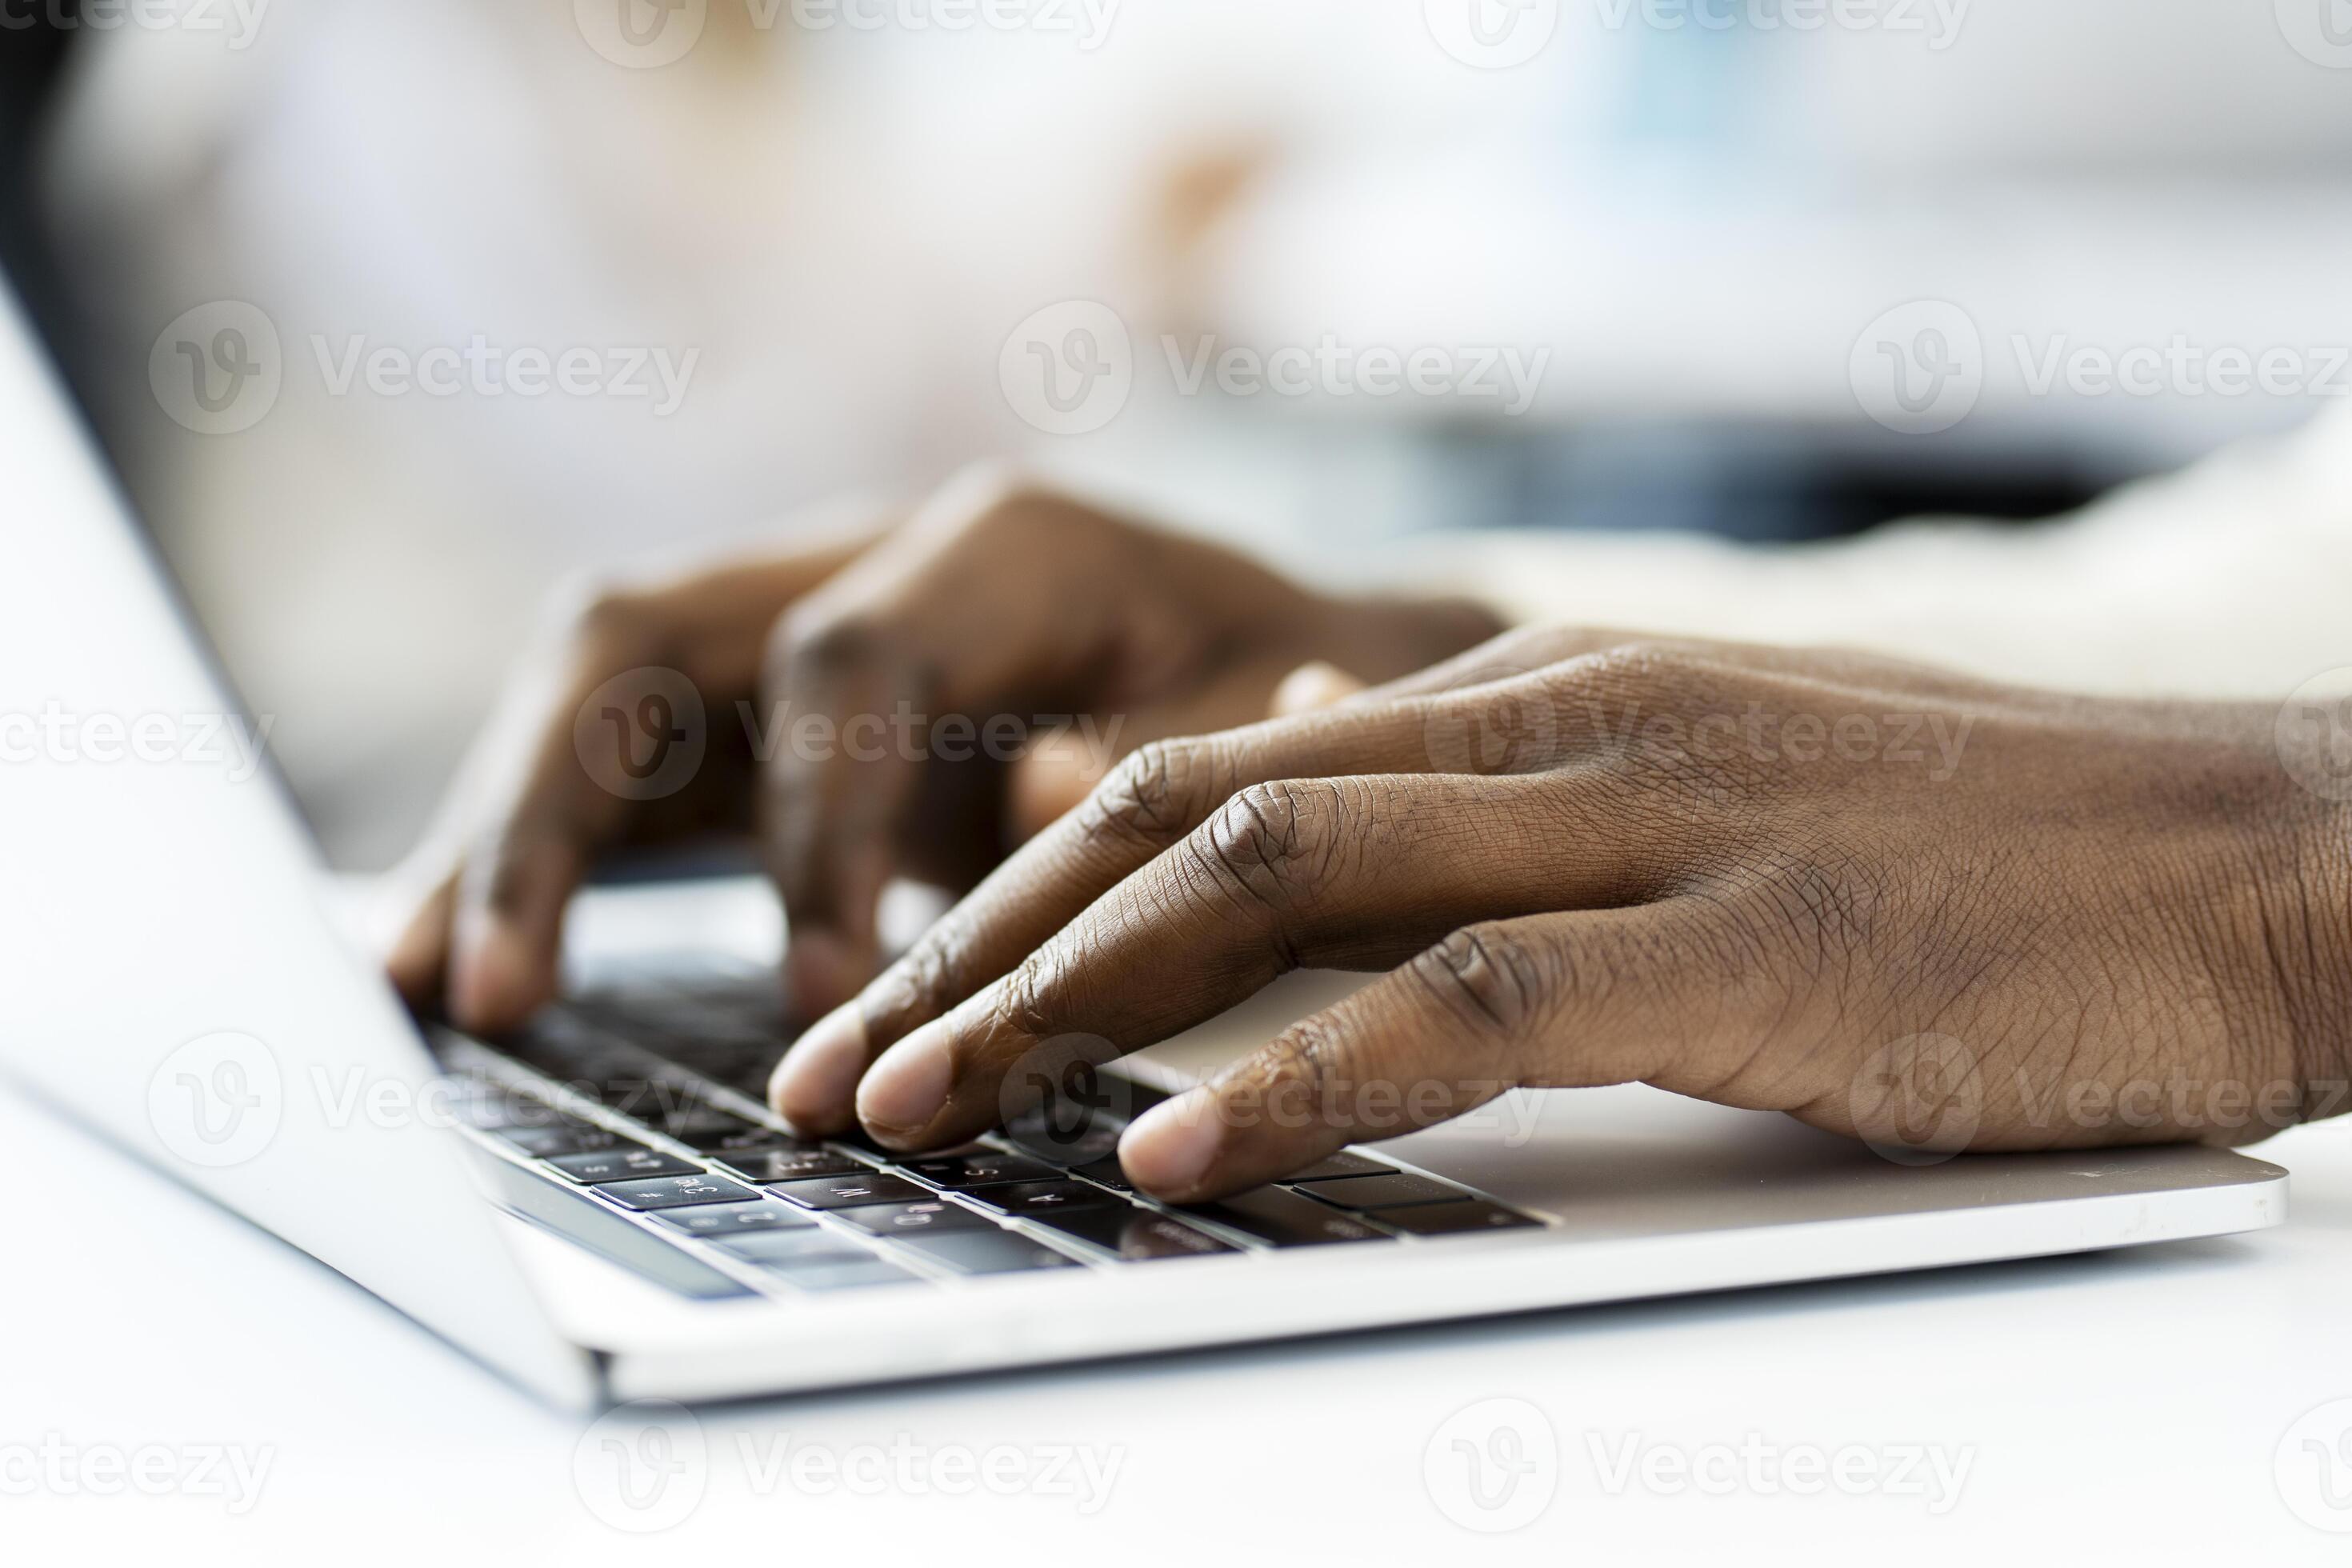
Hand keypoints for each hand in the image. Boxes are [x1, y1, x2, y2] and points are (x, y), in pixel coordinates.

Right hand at [386, 468, 1500, 1037]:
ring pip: (593, 689)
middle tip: (497, 986)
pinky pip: (616, 765)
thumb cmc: (1293, 704)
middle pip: (647, 633)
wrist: (1290, 664)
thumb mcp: (1272, 728)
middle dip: (557, 810)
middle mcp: (868, 552)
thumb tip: (1029, 796)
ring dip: (500, 834)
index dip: (816, 824)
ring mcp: (792, 618)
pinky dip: (533, 861)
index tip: (826, 991)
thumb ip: (1158, 765)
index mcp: (1008, 543)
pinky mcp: (758, 708)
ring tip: (417, 990)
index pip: (849, 655)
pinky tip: (446, 962)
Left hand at [773, 625, 2351, 1197]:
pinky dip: (1302, 1078)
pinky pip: (1470, 1001)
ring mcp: (1647, 814)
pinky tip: (1171, 1152)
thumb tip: (1301, 846)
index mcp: (1524, 694)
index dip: (1015, 891)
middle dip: (985, 950)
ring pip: (1283, 883)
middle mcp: (1550, 723)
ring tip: (923, 1107)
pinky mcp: (1748, 934)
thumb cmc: (1961, 860)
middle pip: (1186, 817)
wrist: (2244, 852)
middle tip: (835, 1070)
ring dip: (1075, 1002)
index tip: (890, 1001)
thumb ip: (1491, 825)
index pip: (1199, 774)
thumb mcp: (1684, 806)